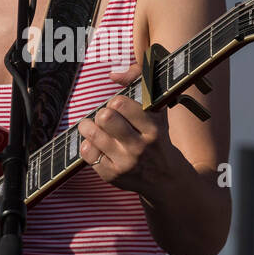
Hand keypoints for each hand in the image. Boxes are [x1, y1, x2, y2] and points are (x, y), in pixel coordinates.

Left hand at [76, 61, 175, 196]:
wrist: (166, 179)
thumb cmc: (157, 137)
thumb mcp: (157, 112)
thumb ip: (140, 83)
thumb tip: (113, 75)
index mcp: (153, 129)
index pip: (120, 104)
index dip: (115, 102)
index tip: (118, 108)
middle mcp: (140, 147)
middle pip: (105, 118)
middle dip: (101, 114)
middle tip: (104, 118)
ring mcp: (125, 163)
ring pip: (92, 135)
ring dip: (88, 127)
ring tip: (91, 127)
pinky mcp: (111, 176)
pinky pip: (87, 153)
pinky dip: (88, 146)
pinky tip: (96, 146)